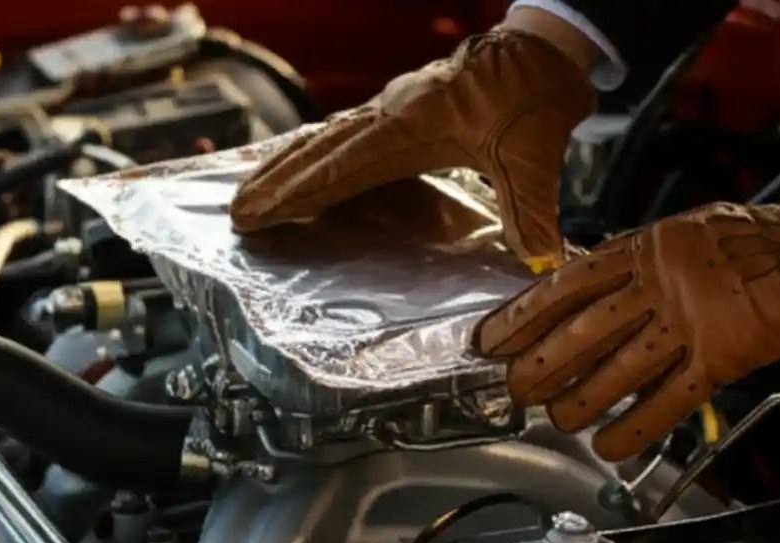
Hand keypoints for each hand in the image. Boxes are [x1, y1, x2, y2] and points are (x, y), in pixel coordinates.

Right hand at [230, 26, 596, 265]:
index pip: (342, 165)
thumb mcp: (536, 153)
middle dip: (275, 183)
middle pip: (319, 150)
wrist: (543, 48)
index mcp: (412, 123)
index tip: (262, 213)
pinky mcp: (399, 107)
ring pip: (325, 138)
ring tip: (249, 192)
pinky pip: (343, 132)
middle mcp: (390, 111)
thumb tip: (538, 257)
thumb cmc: (534, 94)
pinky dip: (313, 152)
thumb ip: (531, 208)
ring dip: (286, 166)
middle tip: (237, 213)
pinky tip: (300, 166)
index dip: (299, 193)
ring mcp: (391, 105)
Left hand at [473, 203, 779, 460]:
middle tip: (513, 388)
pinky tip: (607, 447)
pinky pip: (670, 400)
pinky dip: (635, 428)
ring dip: (580, 401)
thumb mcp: (675, 234)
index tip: (490, 339)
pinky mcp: (722, 358)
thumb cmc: (748, 240)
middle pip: (584, 332)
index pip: (566, 285)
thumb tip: (577, 292)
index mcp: (644, 249)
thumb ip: (630, 265)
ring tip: (554, 419)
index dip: (522, 315)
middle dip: (541, 364)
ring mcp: (690, 322)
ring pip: (619, 370)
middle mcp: (659, 285)